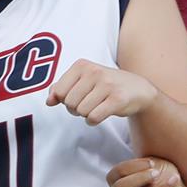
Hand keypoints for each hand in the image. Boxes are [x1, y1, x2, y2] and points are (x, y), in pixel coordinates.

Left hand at [46, 61, 160, 125]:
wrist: (137, 89)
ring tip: (96, 107)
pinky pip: (93, 118)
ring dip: (86, 115)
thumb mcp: (82, 81)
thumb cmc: (104, 85)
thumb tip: (49, 101)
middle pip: (70, 103)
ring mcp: (107, 85)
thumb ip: (61, 88)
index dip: (64, 100)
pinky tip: (100, 114)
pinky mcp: (117, 99)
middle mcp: (94, 72)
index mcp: (82, 65)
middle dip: (75, 109)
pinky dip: (93, 121)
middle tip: (88, 104)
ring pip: (81, 111)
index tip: (76, 97)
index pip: (59, 92)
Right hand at [107, 156, 186, 186]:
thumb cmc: (161, 176)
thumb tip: (147, 174)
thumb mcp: (153, 164)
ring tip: (172, 180)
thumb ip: (145, 166)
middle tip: (157, 174)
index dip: (136, 165)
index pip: (118, 172)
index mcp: (115, 181)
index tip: (152, 163)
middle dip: (141, 178)